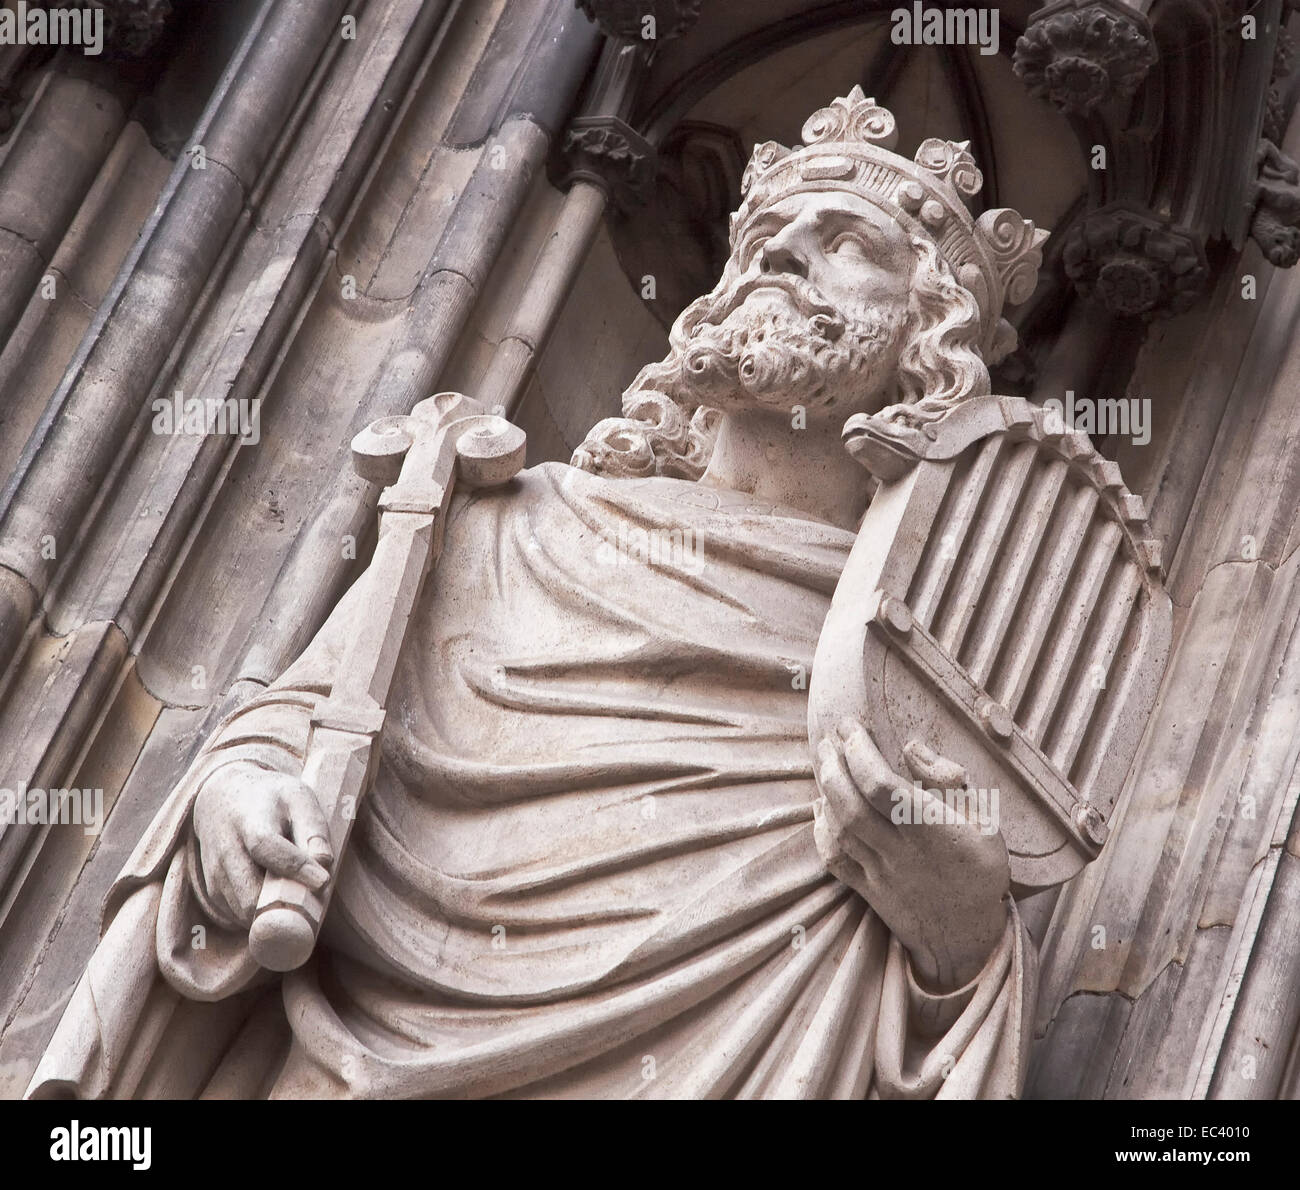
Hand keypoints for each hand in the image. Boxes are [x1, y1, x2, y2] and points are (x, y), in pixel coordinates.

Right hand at [191, 760, 333, 927]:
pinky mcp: (212, 890)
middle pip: (251, 892)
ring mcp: (215, 873)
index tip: (322, 881)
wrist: (223, 799)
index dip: (295, 867)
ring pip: (245, 910)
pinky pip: (238, 916)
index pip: (267, 847)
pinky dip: (260, 915)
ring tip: (297, 896)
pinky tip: (277, 897)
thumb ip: (314, 829)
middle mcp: (226, 849)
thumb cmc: (270, 799)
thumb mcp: (298, 799)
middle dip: (285, 903)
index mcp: (250, 820)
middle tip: (313, 900)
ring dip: (274, 912)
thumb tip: (324, 864)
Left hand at [812, 719, 1009, 990]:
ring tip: (824, 760)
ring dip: (826, 790)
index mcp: (933, 831)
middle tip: (828, 738)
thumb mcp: (986, 821)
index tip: (850, 725)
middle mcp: (901, 852)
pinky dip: (821, 829)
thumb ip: (951, 781)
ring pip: (839, 828)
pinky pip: (834, 858)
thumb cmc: (980, 870)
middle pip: (851, 805)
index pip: (882, 786)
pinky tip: (820, 805)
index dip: (860, 751)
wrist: (969, 937)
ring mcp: (880, 873)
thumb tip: (912, 747)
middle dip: (833, 765)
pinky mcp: (867, 890)